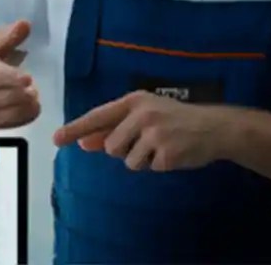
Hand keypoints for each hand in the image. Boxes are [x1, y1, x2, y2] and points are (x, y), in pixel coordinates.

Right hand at [0, 20, 40, 128]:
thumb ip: (7, 36)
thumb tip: (26, 24)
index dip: (13, 78)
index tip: (28, 78)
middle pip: (11, 96)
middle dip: (25, 91)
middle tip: (30, 83)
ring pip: (15, 111)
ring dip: (28, 102)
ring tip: (30, 92)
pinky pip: (17, 123)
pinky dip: (27, 113)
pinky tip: (27, 104)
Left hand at [53, 91, 229, 171]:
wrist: (214, 127)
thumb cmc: (176, 121)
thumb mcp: (145, 116)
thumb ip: (116, 128)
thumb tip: (86, 142)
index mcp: (134, 101)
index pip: (98, 116)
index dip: (76, 128)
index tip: (56, 139)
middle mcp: (142, 114)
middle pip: (111, 147)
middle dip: (125, 151)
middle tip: (149, 142)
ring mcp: (154, 133)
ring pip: (128, 161)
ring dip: (142, 160)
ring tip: (161, 147)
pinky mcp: (165, 152)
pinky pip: (148, 168)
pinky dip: (158, 166)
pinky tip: (173, 154)